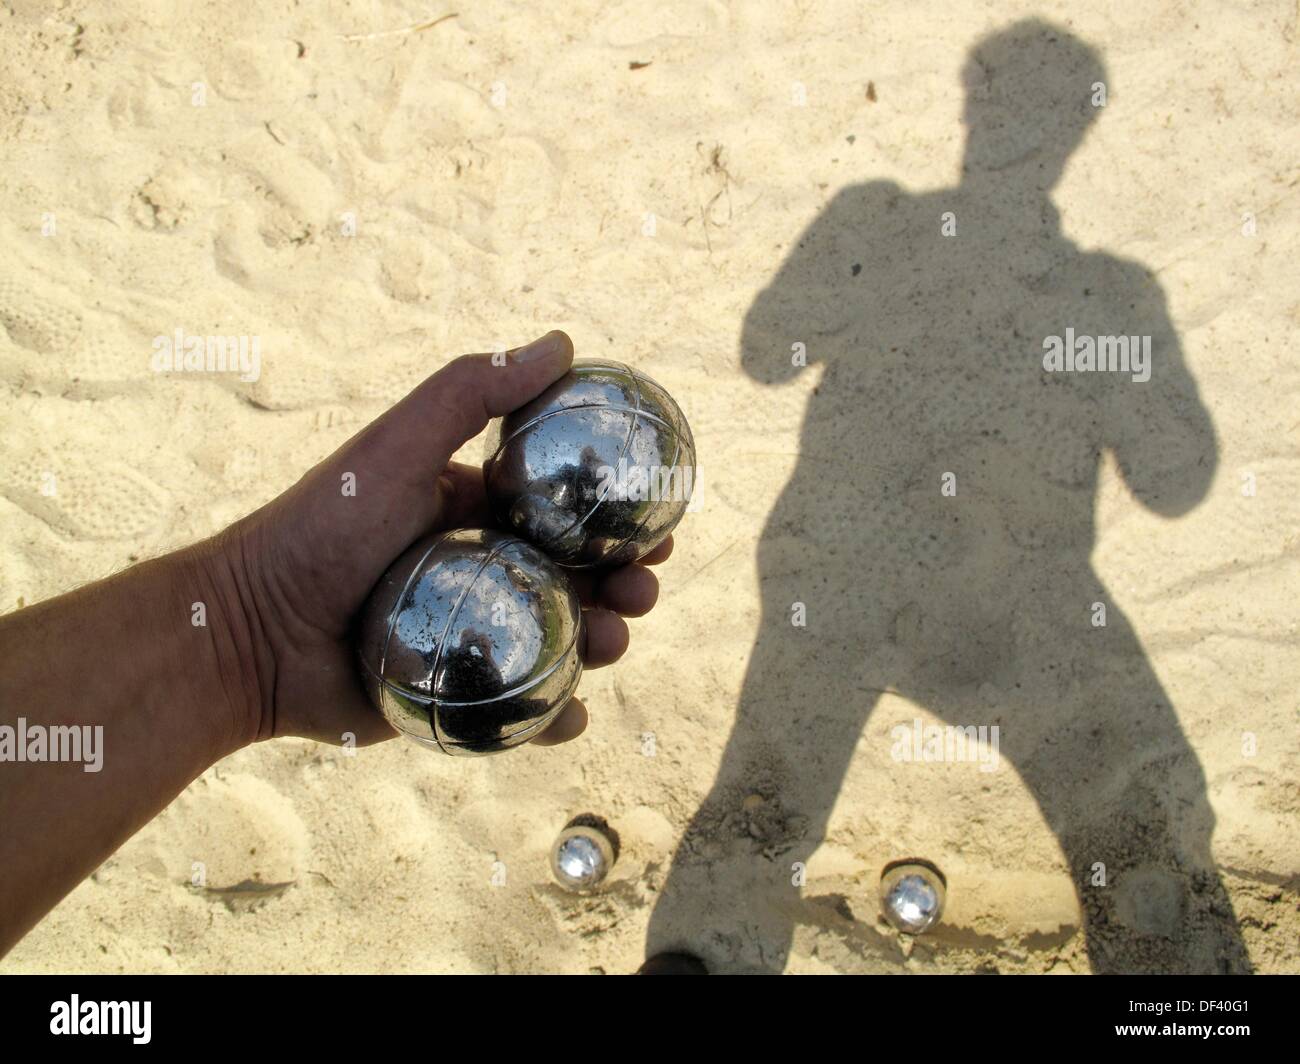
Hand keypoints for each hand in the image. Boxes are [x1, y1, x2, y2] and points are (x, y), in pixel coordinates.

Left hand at [202, 330, 669, 746]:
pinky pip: (521, 713)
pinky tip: (574, 718)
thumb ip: (470, 391)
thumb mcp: (395, 447)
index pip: (568, 515)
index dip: (622, 522)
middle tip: (641, 593)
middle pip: (579, 582)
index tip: (660, 528)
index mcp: (478, 513)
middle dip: (626, 588)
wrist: (247, 633)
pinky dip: (556, 719)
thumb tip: (563, 343)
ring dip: (603, 647)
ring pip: (562, 645)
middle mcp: (483, 572)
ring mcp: (473, 638)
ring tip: (610, 645)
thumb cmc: (320, 529)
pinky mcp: (456, 700)